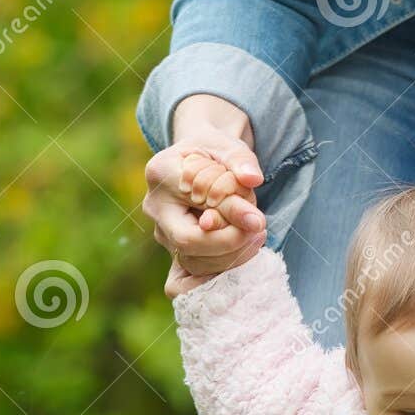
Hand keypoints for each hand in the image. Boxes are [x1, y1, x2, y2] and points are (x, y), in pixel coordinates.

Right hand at [141, 105, 267, 296]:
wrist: (199, 159)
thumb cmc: (214, 150)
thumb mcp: (229, 147)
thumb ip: (241, 162)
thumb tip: (252, 181)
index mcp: (161, 173)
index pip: (192, 208)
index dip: (227, 224)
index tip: (258, 221)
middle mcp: (154, 206)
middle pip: (189, 244)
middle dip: (229, 244)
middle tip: (259, 231)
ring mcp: (161, 229)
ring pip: (194, 261)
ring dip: (231, 255)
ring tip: (256, 234)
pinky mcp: (174, 246)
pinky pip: (198, 267)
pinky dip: (226, 261)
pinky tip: (247, 245)